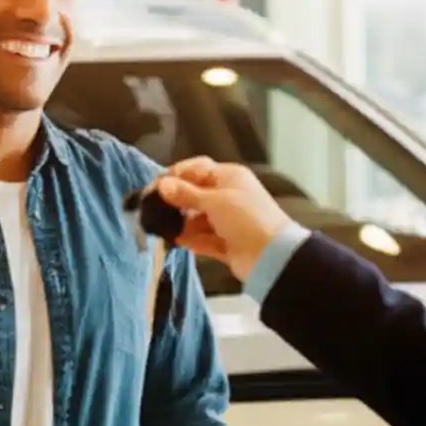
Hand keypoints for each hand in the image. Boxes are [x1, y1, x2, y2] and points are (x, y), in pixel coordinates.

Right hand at [156, 156, 292, 281]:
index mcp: (230, 177)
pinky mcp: (226, 243)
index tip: (154, 185)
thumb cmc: (245, 218)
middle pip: (195, 194)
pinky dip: (191, 239)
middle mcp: (228, 196)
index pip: (197, 169)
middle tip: (152, 208)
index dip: (176, 175)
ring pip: (197, 218)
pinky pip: (203, 238)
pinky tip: (176, 240)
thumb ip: (187, 194)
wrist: (272, 256)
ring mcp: (227, 221)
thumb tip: (162, 184)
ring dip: (181, 222)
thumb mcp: (215, 201)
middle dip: (175, 201)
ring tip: (162, 226)